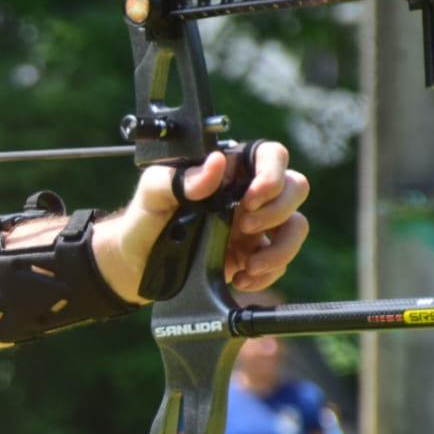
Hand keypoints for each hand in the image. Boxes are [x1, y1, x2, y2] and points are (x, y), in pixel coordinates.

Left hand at [96, 141, 309, 302]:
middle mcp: (246, 196)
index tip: (250, 198)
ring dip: (282, 248)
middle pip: (295, 188)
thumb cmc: (144, 219)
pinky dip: (268, 273)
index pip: (270, 156)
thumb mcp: (152, 193)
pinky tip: (241, 278)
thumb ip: (180, 178)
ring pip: (296, 226)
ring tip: (249, 264)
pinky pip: (281, 261)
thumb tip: (214, 163)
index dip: (272, 173)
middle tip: (243, 225)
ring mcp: (254, 227)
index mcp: (227, 172)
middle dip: (278, 210)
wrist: (137, 264)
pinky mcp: (253, 256)